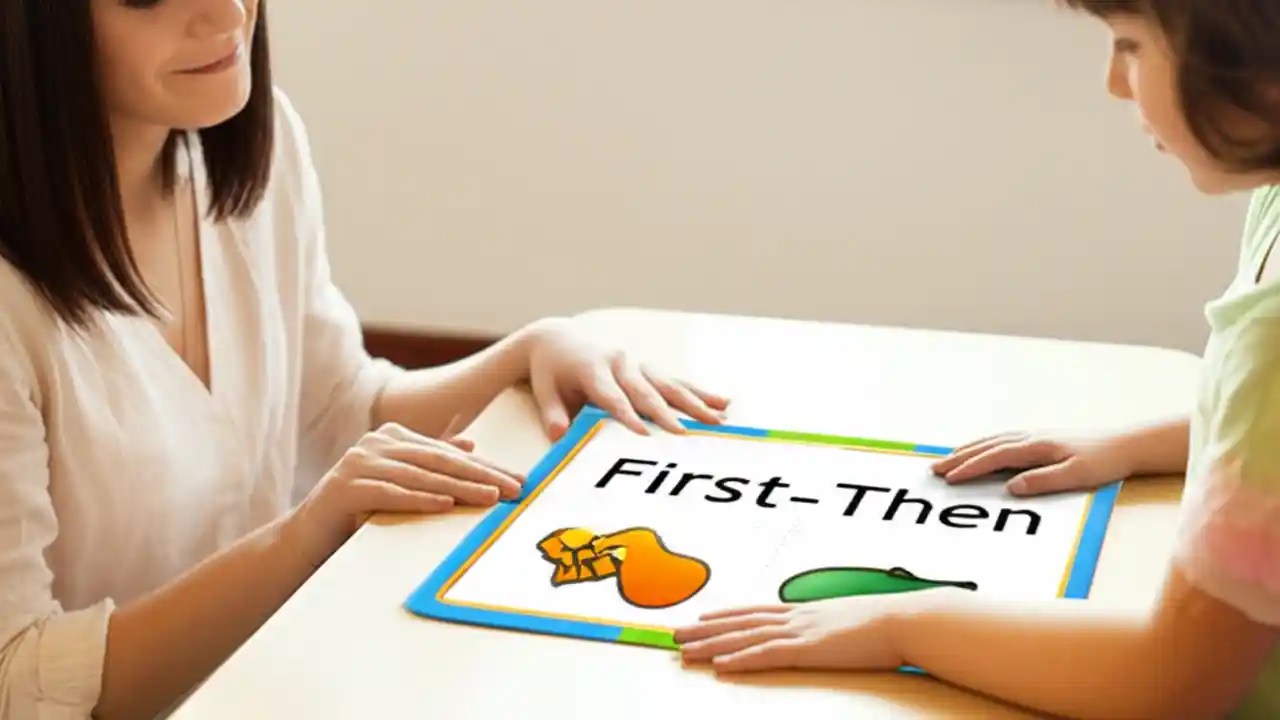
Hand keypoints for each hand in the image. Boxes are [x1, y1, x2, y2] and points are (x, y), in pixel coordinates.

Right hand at [287, 422, 523, 566]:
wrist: (306, 540)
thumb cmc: (359, 514)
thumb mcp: (400, 484)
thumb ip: (429, 463)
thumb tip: (469, 443)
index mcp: (393, 437)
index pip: (449, 454)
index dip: (486, 466)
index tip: (520, 480)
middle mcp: (376, 443)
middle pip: (440, 461)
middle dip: (482, 475)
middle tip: (515, 488)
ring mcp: (358, 463)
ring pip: (420, 475)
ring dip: (459, 487)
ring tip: (490, 497)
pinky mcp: (345, 488)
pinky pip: (390, 493)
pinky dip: (419, 498)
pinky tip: (445, 504)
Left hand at [524, 318, 730, 439]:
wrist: (558, 337)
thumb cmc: (551, 372)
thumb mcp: (545, 391)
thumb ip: (553, 414)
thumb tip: (560, 437)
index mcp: (593, 369)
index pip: (613, 397)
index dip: (628, 416)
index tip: (645, 434)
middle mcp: (619, 363)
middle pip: (646, 392)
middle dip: (667, 413)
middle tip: (685, 434)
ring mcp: (636, 362)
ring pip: (669, 384)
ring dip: (694, 402)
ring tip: (718, 418)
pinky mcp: (647, 365)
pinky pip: (676, 380)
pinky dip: (699, 391)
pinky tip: (722, 402)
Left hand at [674, 595, 909, 673]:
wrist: (905, 619)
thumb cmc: (888, 623)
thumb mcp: (853, 621)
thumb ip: (834, 627)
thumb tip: (831, 635)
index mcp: (806, 611)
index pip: (756, 611)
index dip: (727, 614)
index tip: (702, 616)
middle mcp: (796, 617)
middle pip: (740, 622)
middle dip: (705, 630)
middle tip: (675, 634)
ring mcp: (801, 632)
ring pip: (745, 637)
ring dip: (711, 645)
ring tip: (683, 651)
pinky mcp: (809, 649)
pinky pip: (767, 655)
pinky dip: (741, 659)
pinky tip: (720, 665)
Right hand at [930, 431, 1131, 495]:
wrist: (1127, 444)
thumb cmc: (1104, 461)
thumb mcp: (1076, 475)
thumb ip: (1043, 481)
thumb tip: (1011, 487)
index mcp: (1037, 446)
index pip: (994, 457)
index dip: (970, 468)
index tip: (949, 478)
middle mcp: (1032, 437)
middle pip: (987, 446)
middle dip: (960, 457)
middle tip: (935, 469)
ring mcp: (1035, 435)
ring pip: (993, 440)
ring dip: (969, 449)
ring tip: (948, 458)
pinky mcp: (1041, 438)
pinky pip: (1003, 439)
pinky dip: (985, 444)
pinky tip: (981, 449)